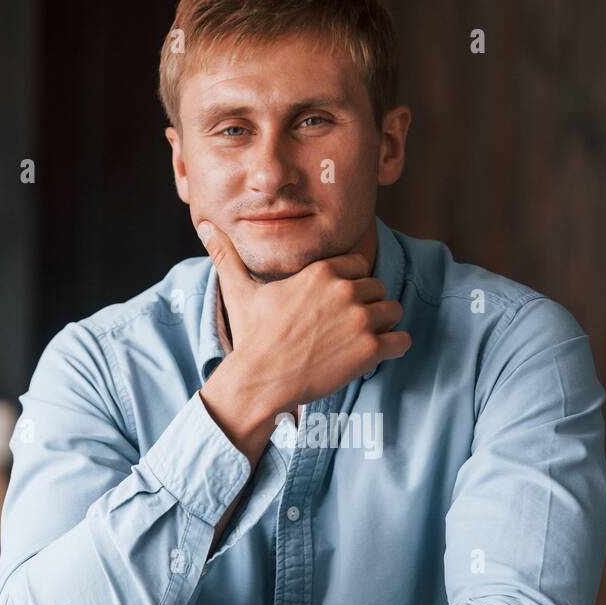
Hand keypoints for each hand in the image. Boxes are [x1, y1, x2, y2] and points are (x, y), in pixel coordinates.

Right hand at [197, 219, 411, 411]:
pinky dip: (394, 347)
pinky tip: (376, 354)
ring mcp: (360, 319)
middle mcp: (345, 290)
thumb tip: (203, 225)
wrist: (261, 379)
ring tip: (361, 340)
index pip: (359, 265)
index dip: (352, 283)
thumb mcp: (240, 291)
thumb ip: (228, 256)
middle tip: (348, 326)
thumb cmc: (253, 337)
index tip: (338, 302)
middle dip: (368, 305)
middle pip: (378, 287)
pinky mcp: (370, 349)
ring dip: (383, 325)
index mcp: (321, 271)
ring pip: (393, 311)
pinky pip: (401, 340)